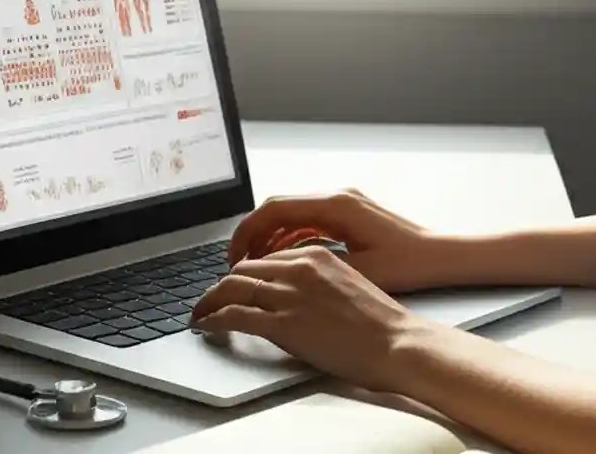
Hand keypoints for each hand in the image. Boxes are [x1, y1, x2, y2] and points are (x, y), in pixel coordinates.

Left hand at [190, 245, 427, 392]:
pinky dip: (213, 318)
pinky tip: (206, 325)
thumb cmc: (381, 321)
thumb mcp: (349, 282)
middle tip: (213, 298)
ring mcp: (288, 294)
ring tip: (200, 312)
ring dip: (210, 301)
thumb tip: (298, 291)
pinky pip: (233, 315)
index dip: (246, 273)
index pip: (266, 258)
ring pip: (231, 289)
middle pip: (243, 269)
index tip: (238, 284)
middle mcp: (298, 268)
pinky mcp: (281, 323)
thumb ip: (320, 279)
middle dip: (223, 284)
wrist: (395, 342)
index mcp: (316, 254)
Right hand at [231, 189, 447, 293]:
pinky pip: (312, 221)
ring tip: (257, 266)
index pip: (275, 209)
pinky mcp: (352, 213)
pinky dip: (293, 237)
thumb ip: (314, 267)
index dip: (247, 231)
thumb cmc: (409, 263)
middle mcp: (338, 196)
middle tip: (238, 262)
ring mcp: (345, 203)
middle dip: (254, 234)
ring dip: (273, 236)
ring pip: (294, 214)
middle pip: (280, 208)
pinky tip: (287, 260)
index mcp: (335, 205)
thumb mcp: (357, 270)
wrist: (444, 255)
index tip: (233, 256)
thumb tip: (277, 275)